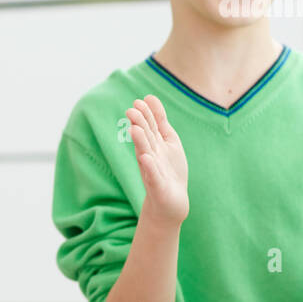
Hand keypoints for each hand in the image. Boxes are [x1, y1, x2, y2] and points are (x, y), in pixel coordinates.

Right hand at [127, 95, 187, 225]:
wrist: (171, 202)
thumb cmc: (169, 171)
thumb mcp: (169, 142)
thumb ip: (161, 123)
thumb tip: (150, 99)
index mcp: (154, 144)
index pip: (151, 126)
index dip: (147, 114)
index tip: (140, 100)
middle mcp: (150, 155)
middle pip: (145, 137)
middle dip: (139, 124)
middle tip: (131, 110)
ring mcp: (152, 170)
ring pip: (145, 153)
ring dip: (140, 142)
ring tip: (134, 129)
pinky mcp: (156, 186)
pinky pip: (152, 176)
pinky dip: (149, 167)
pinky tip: (146, 158)